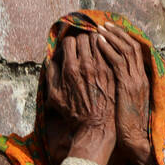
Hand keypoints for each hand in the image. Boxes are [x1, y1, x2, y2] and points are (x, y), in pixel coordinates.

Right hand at [44, 32, 116, 164]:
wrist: (96, 126)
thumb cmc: (74, 113)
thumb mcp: (54, 96)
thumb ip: (51, 74)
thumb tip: (51, 59)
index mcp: (71, 69)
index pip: (70, 41)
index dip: (69, 43)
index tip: (70, 49)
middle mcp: (87, 66)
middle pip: (84, 38)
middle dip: (82, 40)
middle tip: (82, 47)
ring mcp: (102, 69)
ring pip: (100, 42)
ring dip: (95, 43)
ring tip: (93, 49)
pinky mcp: (112, 73)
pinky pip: (109, 53)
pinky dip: (106, 51)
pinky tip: (104, 56)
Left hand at [94, 22, 151, 164]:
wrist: (134, 140)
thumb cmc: (126, 127)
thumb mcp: (126, 103)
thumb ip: (121, 89)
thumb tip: (110, 80)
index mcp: (142, 80)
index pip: (135, 52)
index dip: (123, 39)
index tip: (111, 32)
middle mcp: (141, 77)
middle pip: (132, 46)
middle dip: (117, 33)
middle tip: (104, 24)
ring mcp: (136, 80)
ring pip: (126, 49)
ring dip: (112, 37)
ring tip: (99, 28)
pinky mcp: (128, 86)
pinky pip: (118, 61)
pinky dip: (108, 49)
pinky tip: (98, 42)